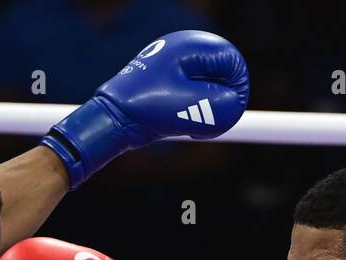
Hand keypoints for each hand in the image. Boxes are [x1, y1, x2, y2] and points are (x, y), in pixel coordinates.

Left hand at [41, 29, 249, 188]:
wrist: (109, 119)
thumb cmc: (144, 110)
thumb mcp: (189, 109)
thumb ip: (221, 104)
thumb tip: (236, 103)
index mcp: (189, 47)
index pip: (232, 60)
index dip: (236, 89)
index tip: (227, 112)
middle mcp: (182, 50)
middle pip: (222, 73)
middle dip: (220, 100)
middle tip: (206, 122)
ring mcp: (175, 66)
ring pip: (209, 87)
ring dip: (207, 109)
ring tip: (192, 126)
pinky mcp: (169, 83)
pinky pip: (194, 95)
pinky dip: (195, 111)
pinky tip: (183, 124)